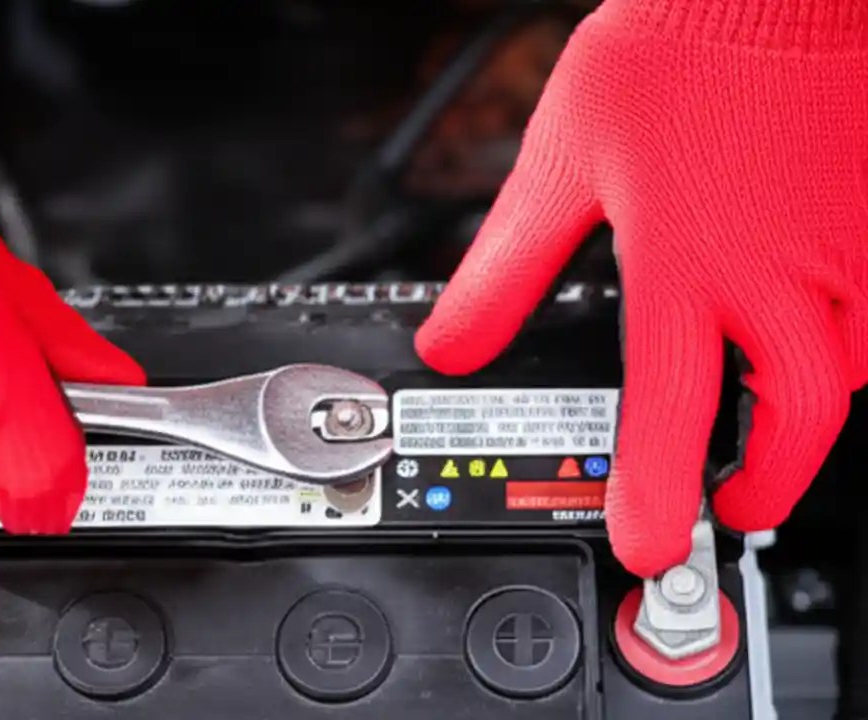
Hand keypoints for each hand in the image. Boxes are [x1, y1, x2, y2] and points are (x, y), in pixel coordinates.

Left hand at [414, 0, 867, 576]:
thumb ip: (504, 268)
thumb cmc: (675, 53)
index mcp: (686, 269)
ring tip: (774, 434)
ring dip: (810, 423)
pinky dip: (855, 347)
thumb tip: (451, 346)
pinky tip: (825, 337)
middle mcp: (778, 275)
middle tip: (733, 506)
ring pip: (852, 376)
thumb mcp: (560, 164)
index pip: (669, 414)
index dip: (657, 494)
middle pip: (797, 424)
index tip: (646, 545)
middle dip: (767, 485)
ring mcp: (847, 252)